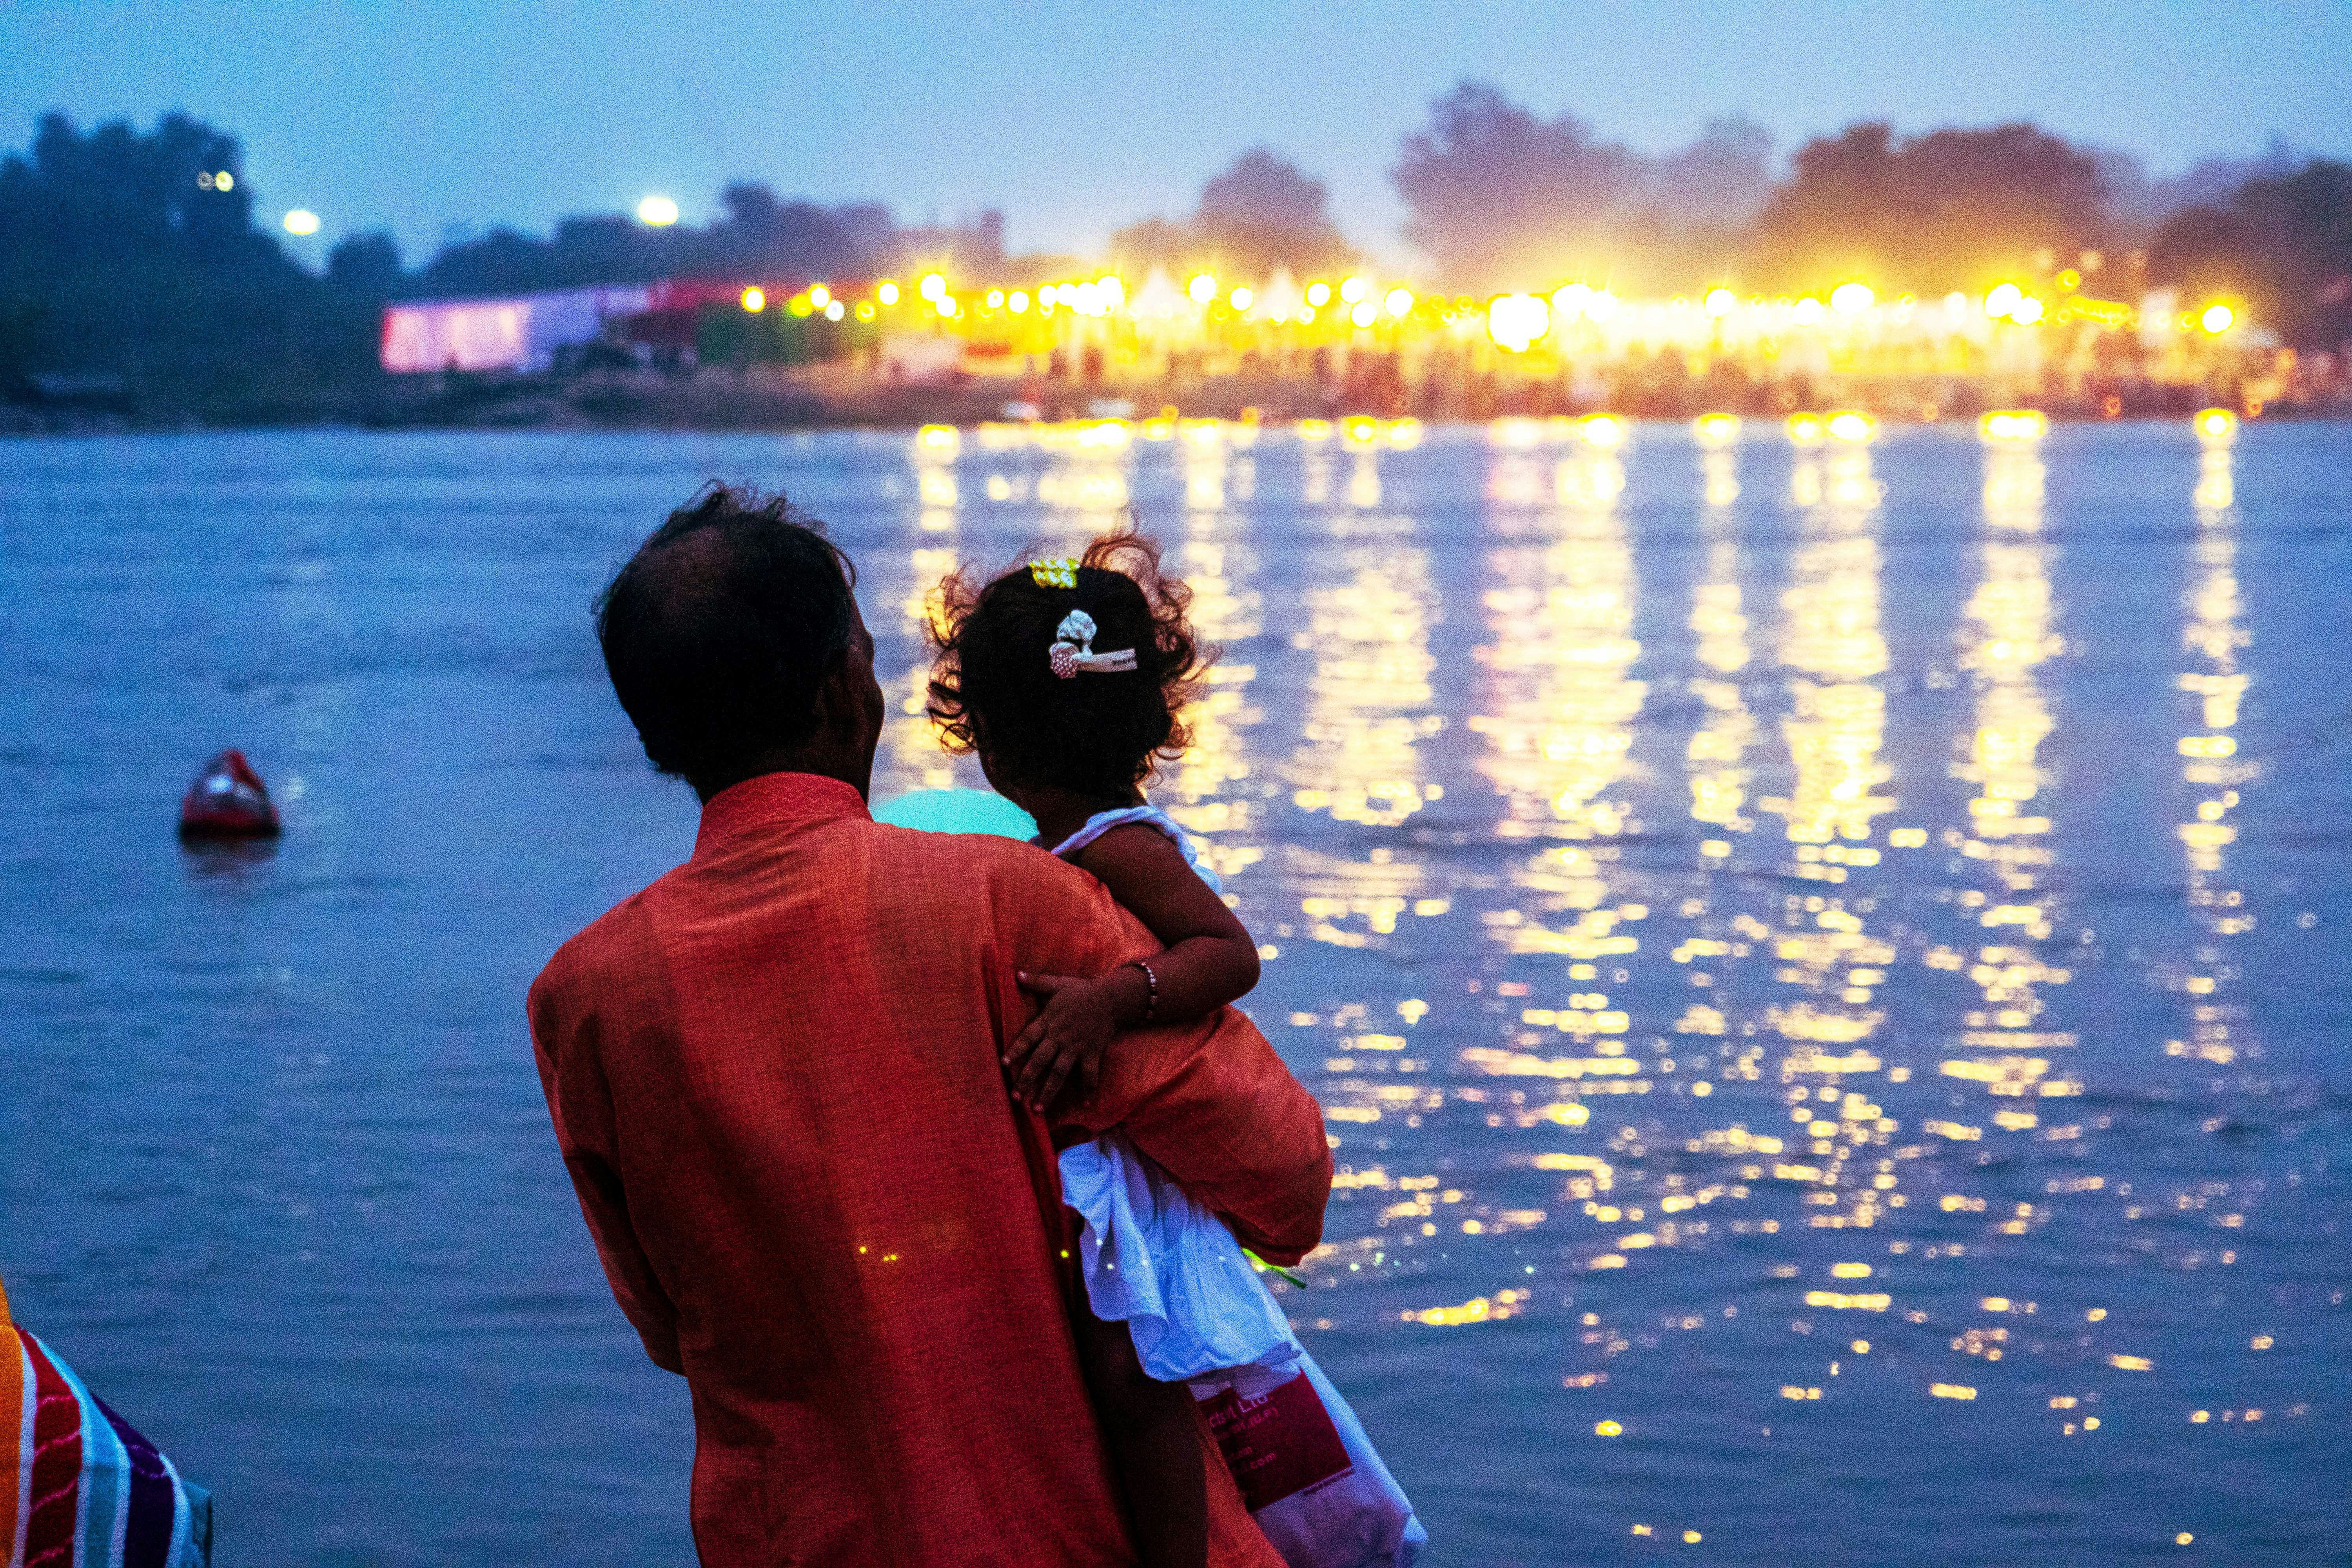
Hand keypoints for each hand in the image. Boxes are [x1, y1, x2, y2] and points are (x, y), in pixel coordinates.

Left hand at [1007, 969, 1137, 1110]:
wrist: (1112, 997)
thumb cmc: (1082, 991)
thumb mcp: (1058, 983)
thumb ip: (1037, 981)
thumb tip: (1016, 974)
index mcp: (1049, 1021)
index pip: (1028, 1037)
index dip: (1016, 1050)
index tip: (1004, 1064)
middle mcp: (1060, 1037)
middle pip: (1040, 1061)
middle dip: (1027, 1080)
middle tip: (1015, 1097)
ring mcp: (1076, 1047)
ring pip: (1059, 1073)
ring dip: (1048, 1092)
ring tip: (1037, 1110)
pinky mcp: (1092, 1053)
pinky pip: (1090, 1075)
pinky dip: (1088, 1090)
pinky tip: (1085, 1106)